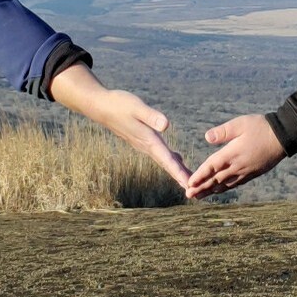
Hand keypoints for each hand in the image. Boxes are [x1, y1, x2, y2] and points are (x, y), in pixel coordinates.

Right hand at [49, 64, 191, 187]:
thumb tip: (166, 125)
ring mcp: (143, 144)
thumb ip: (151, 116)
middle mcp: (146, 145)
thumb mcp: (137, 107)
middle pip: (167, 164)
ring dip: (177, 170)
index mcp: (148, 139)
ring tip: (190, 180)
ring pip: (164, 160)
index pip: (167, 159)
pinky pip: (160, 153)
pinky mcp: (142, 139)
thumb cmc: (119, 104)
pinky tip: (178, 160)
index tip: (189, 185)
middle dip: (180, 177)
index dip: (179, 172)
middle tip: (195, 191)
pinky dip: (171, 159)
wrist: (101, 107)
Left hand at [185, 114, 285, 199]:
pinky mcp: (252, 173)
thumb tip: (206, 137)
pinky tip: (219, 190)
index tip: (188, 183)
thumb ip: (223, 131)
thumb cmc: (260, 127)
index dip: (199, 176)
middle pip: (216, 179)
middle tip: (188, 195)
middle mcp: (237, 166)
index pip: (211, 167)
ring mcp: (245, 171)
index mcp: (232, 153)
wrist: (283, 137)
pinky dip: (224, 189)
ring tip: (199, 197)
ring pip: (225, 184)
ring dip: (211, 191)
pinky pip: (235, 184)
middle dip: (201, 188)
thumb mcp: (240, 124)